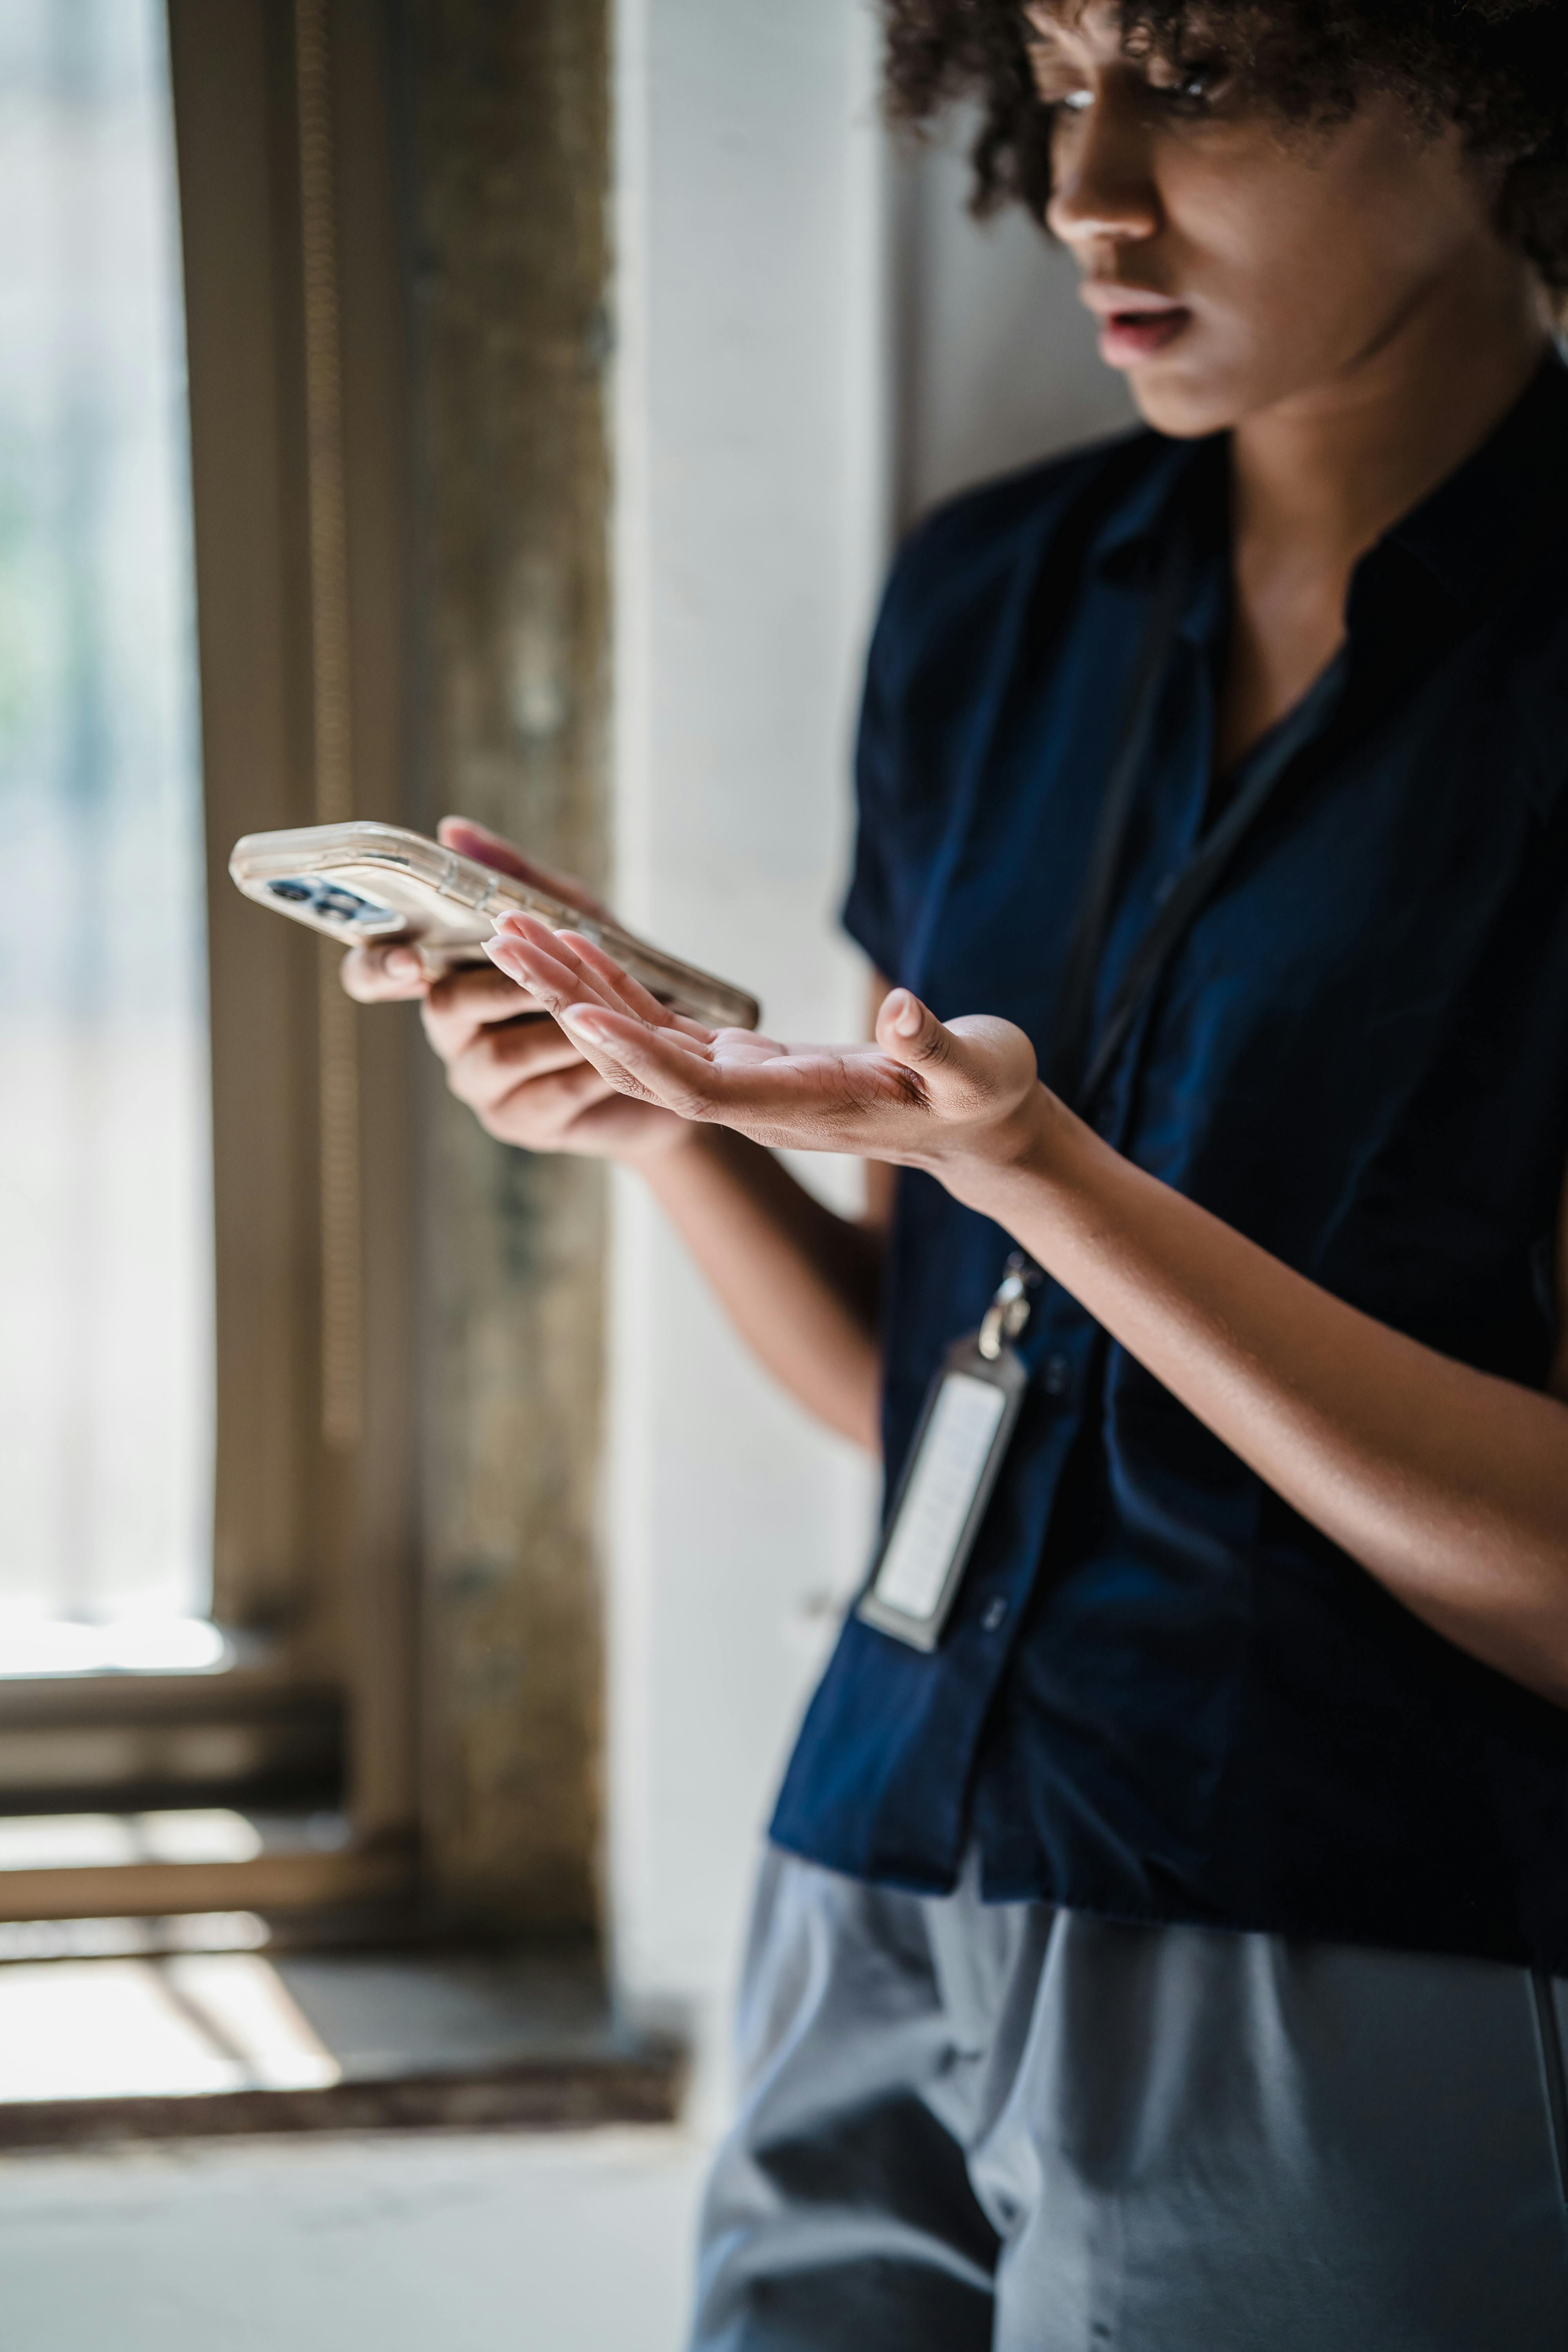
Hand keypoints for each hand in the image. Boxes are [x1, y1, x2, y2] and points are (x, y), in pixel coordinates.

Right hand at [339, 816, 689, 1163]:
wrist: (669, 1057)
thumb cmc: (607, 978)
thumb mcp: (572, 918)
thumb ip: (515, 879)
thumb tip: (452, 831)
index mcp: (446, 977)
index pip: (376, 974)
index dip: (379, 967)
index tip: (410, 959)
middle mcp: (452, 1033)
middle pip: (444, 1010)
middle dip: (497, 986)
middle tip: (539, 970)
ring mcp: (481, 1084)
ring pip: (498, 1055)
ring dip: (552, 1028)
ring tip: (601, 1013)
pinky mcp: (520, 1122)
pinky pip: (543, 1096)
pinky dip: (582, 1070)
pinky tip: (617, 1059)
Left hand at [483, 912, 1047, 1196]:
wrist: (975, 1130)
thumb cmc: (980, 1099)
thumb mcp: (976, 1071)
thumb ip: (940, 1047)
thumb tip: (905, 1012)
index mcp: (795, 1105)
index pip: (696, 1088)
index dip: (636, 1053)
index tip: (577, 1013)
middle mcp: (750, 1102)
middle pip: (640, 1061)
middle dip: (570, 1004)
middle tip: (504, 942)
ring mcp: (741, 1083)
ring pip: (638, 1041)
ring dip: (575, 989)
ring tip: (513, 933)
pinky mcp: (743, 1060)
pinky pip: (664, 1029)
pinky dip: (619, 989)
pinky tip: (577, 949)